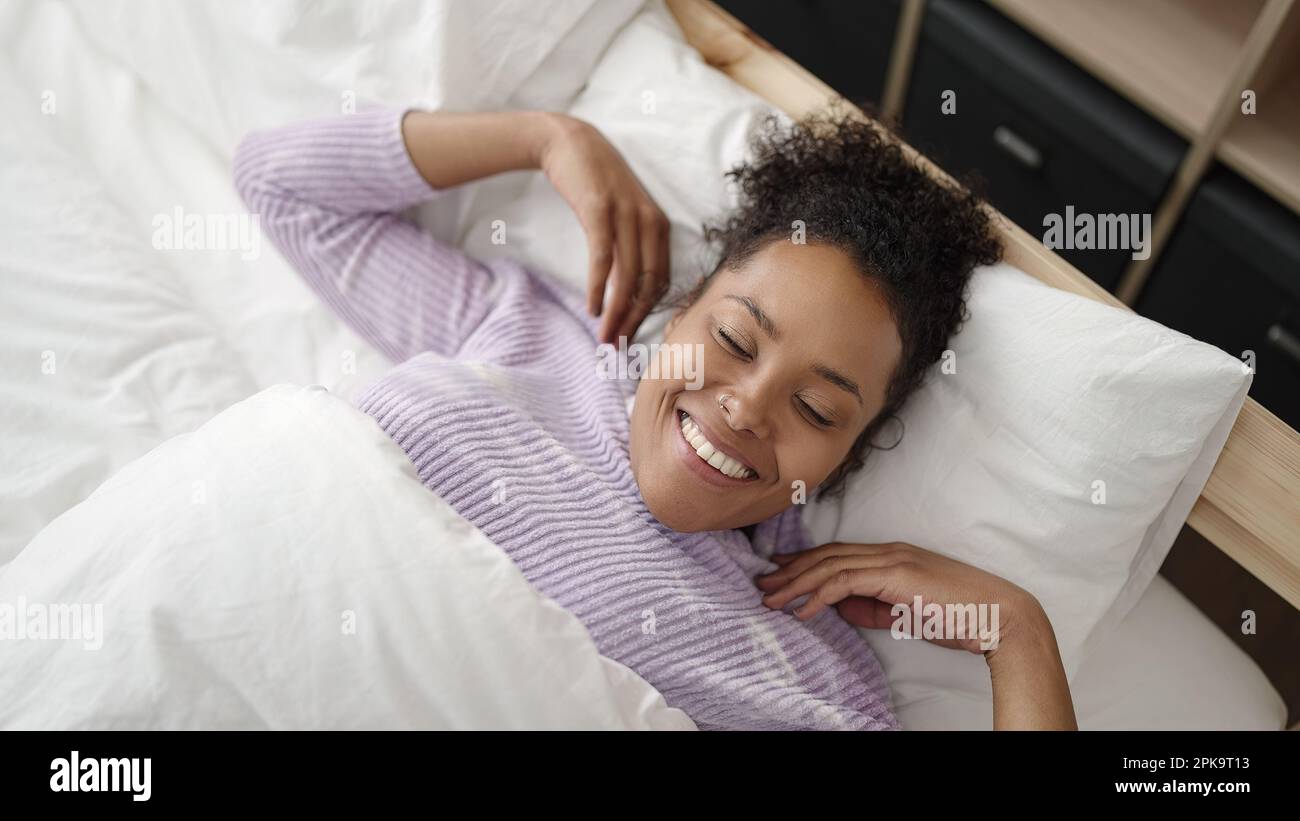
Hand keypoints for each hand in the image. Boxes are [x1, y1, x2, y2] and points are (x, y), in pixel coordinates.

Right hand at [539, 115, 670, 344]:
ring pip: (628, 278)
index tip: (631, 335)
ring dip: (616, 313)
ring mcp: (626, 215)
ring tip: (604, 335)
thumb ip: (631, 245)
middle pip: (648, 285)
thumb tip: (628, 290)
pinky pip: (603, 260)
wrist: (569, 143)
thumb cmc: (595, 183)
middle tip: (617, 345)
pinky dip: (599, 288)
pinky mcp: (600, 211)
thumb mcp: (624, 213)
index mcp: (660, 226)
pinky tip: (593, 308)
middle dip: (634, 321)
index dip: (647, 314)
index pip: (662, 282)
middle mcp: (649, 221)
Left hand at [755, 541, 1043, 654]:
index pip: (839, 554)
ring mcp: (892, 560)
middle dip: (791, 570)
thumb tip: (840, 607)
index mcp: (893, 556)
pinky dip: (818, 595)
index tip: (779, 572)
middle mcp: (889, 551)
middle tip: (762, 584)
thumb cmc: (959, 616)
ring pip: (830, 565)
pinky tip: (801, 611)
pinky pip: (844, 582)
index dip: (805, 562)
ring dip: (796, 583)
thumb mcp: (905, 612)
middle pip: (827, 555)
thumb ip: (872, 607)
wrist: (998, 616)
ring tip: (771, 600)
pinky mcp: (896, 575)